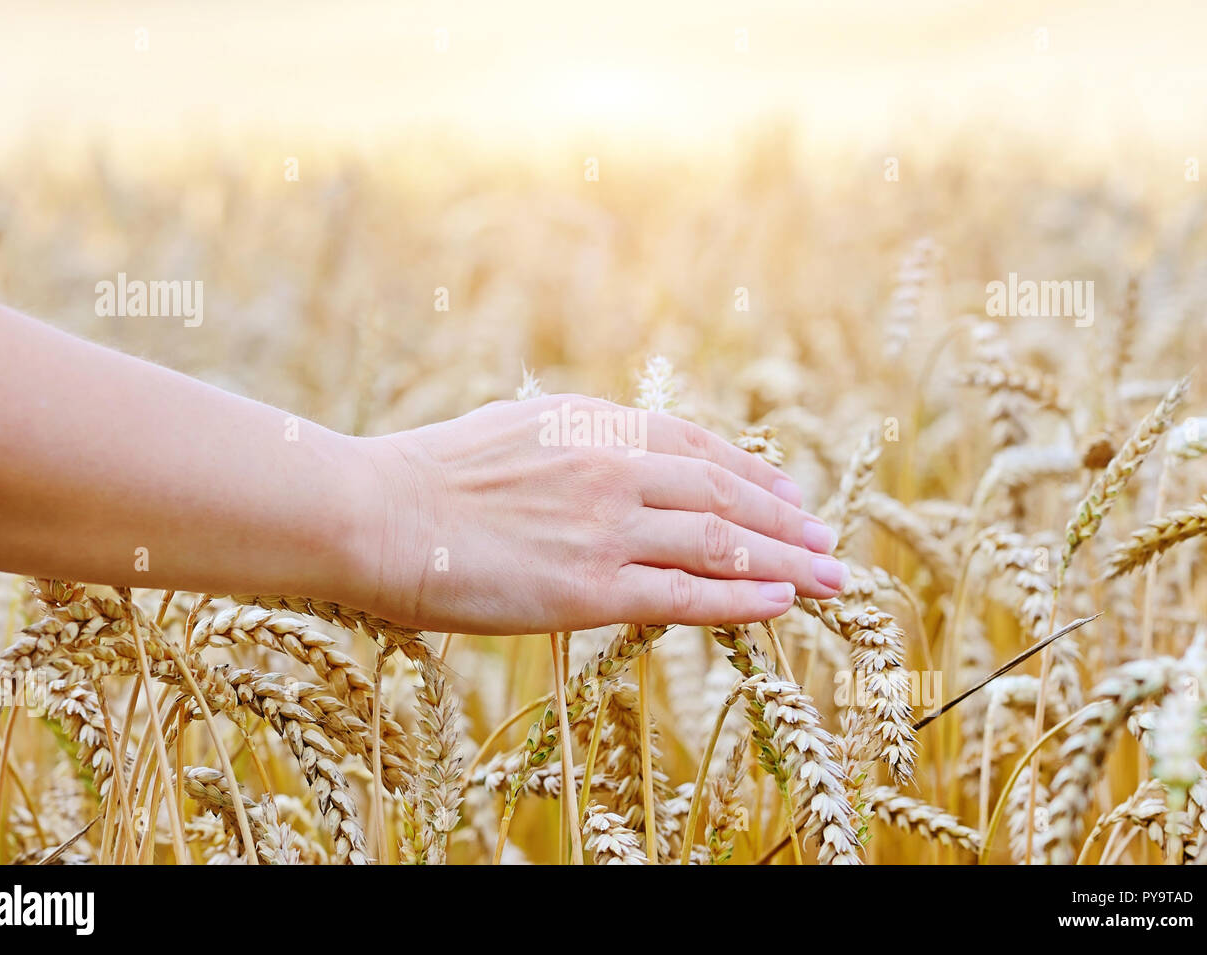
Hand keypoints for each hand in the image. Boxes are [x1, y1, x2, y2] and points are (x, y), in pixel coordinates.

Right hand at [346, 395, 845, 634]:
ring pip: (720, 544)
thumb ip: (580, 440)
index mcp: (596, 425)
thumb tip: (622, 453)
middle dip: (786, 520)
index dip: (755, 474)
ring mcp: (605, 529)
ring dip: (784, 562)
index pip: (698, 448)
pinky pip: (685, 596)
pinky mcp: (587, 589)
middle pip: (725, 496)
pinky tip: (780, 604)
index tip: (789, 495)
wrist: (378, 512)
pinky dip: (742, 600)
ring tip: (827, 578)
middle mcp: (614, 469)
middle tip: (827, 541)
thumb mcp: (520, 428)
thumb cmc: (433, 473)